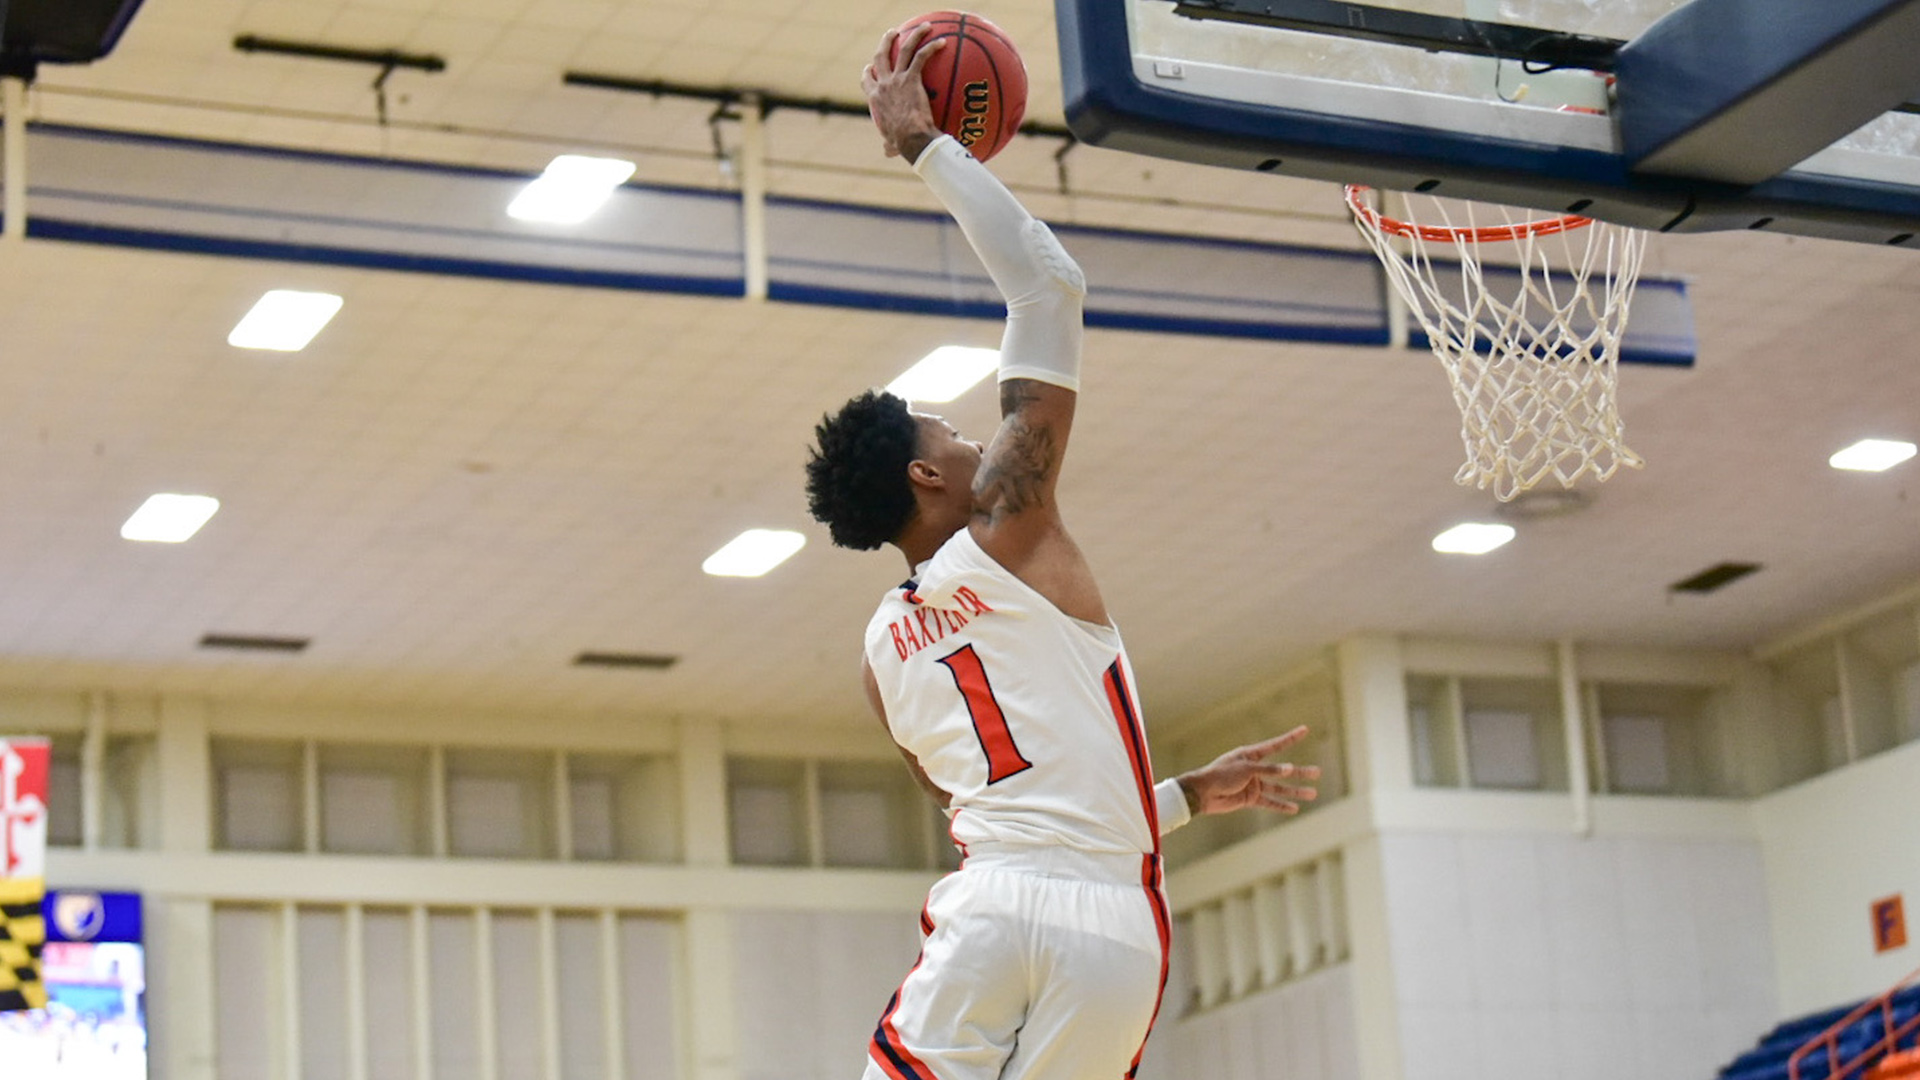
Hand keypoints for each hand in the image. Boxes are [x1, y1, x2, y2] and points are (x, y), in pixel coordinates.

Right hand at [862, 24, 943, 160]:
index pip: (867, 80)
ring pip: (902, 49)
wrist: (911, 139)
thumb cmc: (903, 144)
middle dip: (885, 43)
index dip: (868, 71)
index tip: (871, 66)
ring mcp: (896, 80)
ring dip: (912, 35)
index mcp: (876, 99)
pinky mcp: (911, 79)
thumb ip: (889, 145)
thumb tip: (888, 151)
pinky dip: (931, 47)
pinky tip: (943, 42)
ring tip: (922, 28)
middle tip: (891, 35)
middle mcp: (883, 85)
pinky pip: (921, 57)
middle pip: (880, 57)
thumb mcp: (891, 144)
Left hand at [1176, 726, 1320, 816]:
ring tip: (1313, 794)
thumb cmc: (1220, 775)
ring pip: (1279, 788)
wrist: (1202, 794)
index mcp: (1251, 755)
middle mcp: (1254, 769)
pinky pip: (1269, 802)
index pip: (1275, 745)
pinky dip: (1280, 805)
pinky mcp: (1249, 798)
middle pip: (1282, 770)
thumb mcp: (1246, 769)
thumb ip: (1268, 770)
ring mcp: (1253, 784)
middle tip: (1318, 772)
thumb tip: (1289, 770)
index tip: (1305, 730)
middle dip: (1300, 772)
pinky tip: (1294, 808)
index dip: (1291, 738)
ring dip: (1295, 792)